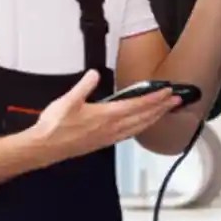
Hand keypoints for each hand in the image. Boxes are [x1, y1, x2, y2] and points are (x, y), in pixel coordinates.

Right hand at [31, 70, 181, 164]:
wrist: (44, 148)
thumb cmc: (55, 126)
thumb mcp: (68, 100)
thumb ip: (84, 85)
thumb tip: (95, 73)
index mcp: (107, 116)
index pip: (138, 105)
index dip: (155, 98)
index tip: (167, 92)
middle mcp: (112, 128)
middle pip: (144, 117)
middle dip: (162, 108)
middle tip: (176, 100)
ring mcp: (109, 137)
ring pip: (139, 127)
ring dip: (154, 118)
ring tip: (165, 112)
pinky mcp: (104, 143)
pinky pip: (129, 134)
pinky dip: (141, 128)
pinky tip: (142, 126)